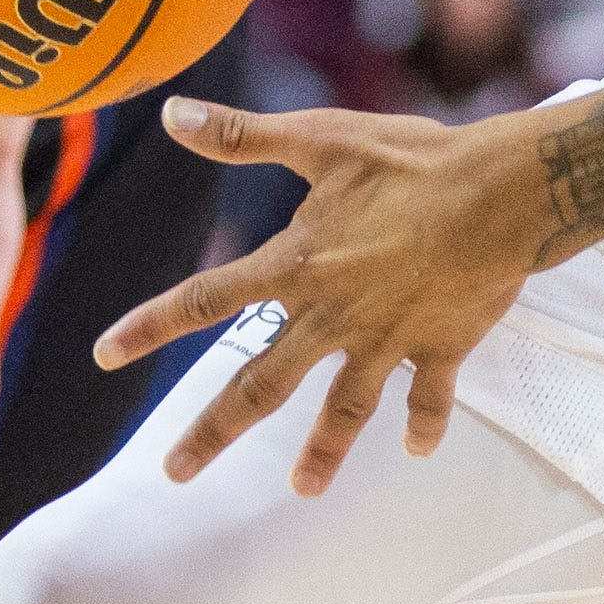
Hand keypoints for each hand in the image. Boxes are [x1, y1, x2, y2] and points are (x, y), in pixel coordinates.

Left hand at [95, 97, 545, 494]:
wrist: (501, 192)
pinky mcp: (440, 347)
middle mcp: (333, 313)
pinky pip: (429, 397)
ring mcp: (386, 338)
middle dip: (214, 431)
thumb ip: (242, 136)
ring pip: (344, 408)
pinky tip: (414, 450)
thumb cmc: (411, 158)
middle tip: (175, 471)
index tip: (103, 353)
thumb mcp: (321, 138)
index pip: (206, 299)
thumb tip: (171, 113)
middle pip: (261, 383)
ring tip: (303, 491)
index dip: (151, 324)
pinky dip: (423, 423)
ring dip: (323, 450)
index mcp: (297, 264)